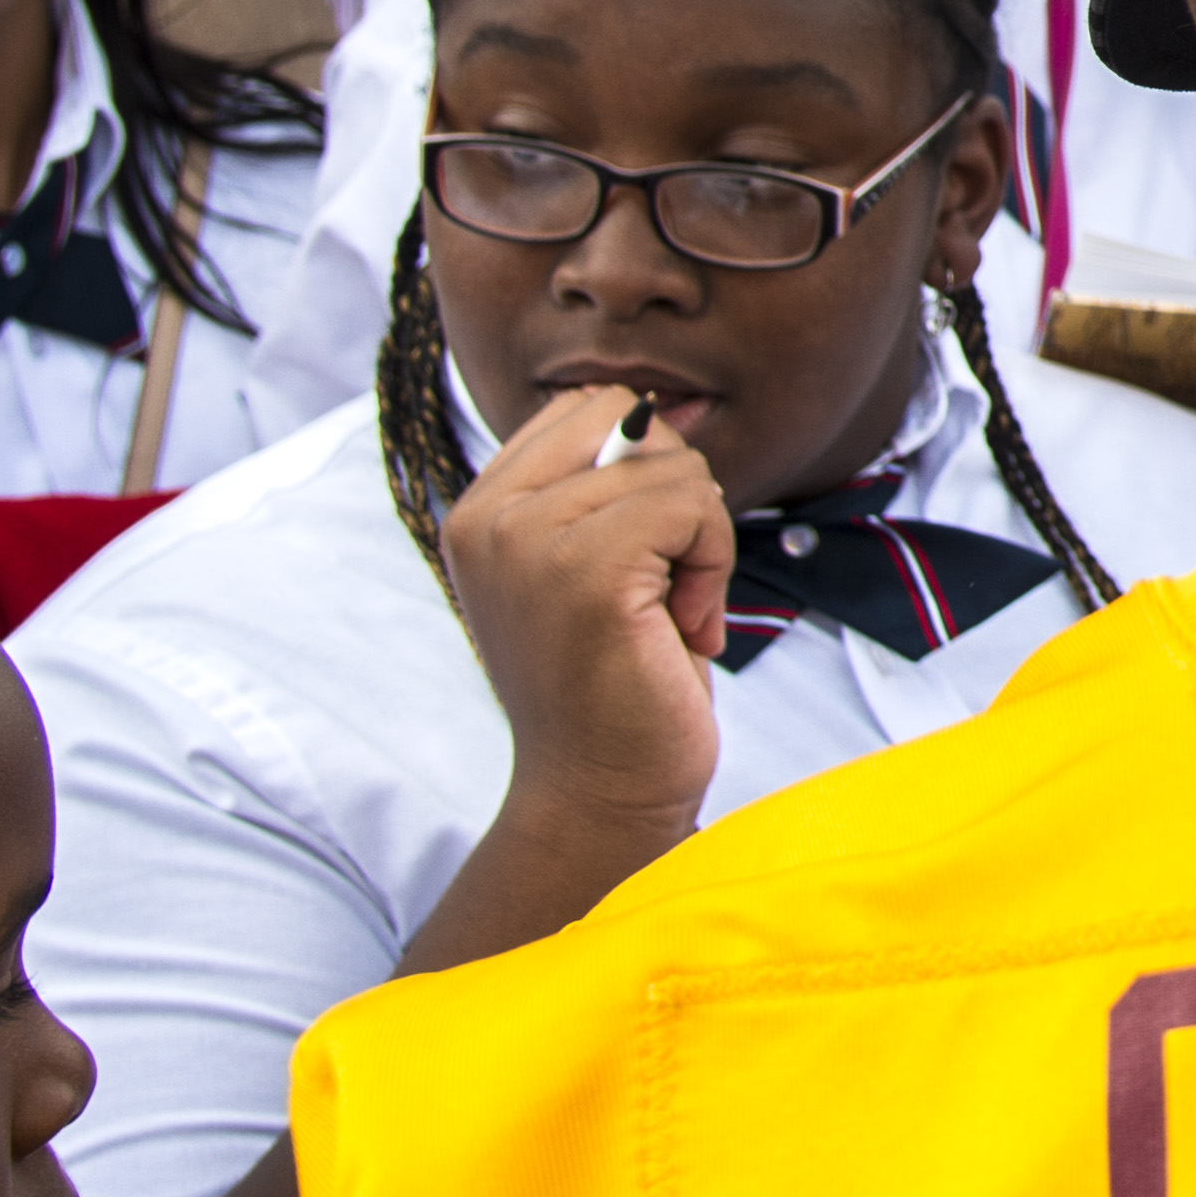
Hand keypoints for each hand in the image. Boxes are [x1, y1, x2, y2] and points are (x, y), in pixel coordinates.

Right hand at [433, 383, 731, 863]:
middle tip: (666, 584)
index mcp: (481, 510)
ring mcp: (528, 541)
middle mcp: (488, 516)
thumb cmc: (615, 684)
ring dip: (702, 541)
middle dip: (677, 494)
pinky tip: (686, 627)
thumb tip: (675, 403)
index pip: (589, 407)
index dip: (647, 469)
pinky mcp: (587, 571)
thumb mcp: (592, 565)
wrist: (601, 793)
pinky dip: (714, 561)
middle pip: (633, 419)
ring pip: (673, 465)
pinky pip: (692, 504)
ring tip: (670, 616)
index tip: (644, 557)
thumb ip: (608, 487)